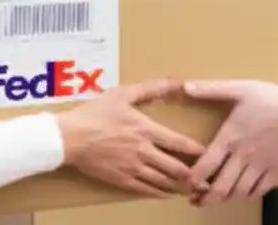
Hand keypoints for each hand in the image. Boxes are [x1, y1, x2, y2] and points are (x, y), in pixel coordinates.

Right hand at [56, 78, 204, 197]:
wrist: (69, 138)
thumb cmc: (95, 114)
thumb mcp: (123, 94)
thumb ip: (151, 88)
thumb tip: (175, 81)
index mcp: (147, 130)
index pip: (179, 143)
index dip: (197, 151)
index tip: (208, 153)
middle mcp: (144, 152)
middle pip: (176, 167)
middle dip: (193, 174)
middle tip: (206, 178)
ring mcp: (133, 168)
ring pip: (163, 181)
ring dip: (179, 186)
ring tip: (192, 189)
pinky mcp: (121, 180)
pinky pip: (146, 190)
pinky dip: (160, 193)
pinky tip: (167, 194)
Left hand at [182, 80, 277, 205]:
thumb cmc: (272, 98)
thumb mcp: (240, 88)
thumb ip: (211, 89)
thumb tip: (186, 86)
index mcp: (230, 137)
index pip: (206, 166)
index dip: (193, 178)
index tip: (187, 182)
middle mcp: (243, 156)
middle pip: (220, 187)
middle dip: (206, 197)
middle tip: (197, 200)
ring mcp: (260, 166)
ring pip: (238, 192)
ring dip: (225, 199)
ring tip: (217, 199)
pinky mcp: (276, 170)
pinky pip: (259, 191)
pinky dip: (248, 196)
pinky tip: (243, 193)